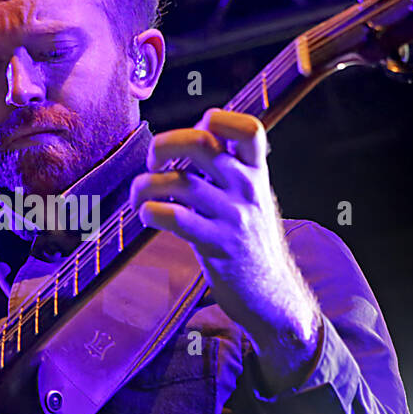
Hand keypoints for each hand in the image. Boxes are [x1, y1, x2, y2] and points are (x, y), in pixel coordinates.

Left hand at [129, 108, 320, 389]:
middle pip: (201, 143)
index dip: (219, 118)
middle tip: (153, 160)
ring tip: (139, 197)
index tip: (198, 130)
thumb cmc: (253, 242)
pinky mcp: (217, 245)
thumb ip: (231, 170)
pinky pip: (174, 218)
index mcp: (257, 173)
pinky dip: (151, 211)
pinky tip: (148, 215)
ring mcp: (233, 217)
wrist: (273, 295)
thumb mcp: (253, 198)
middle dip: (165, 143)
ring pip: (179, 183)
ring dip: (145, 185)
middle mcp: (247, 189)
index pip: (249, 128)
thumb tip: (191, 138)